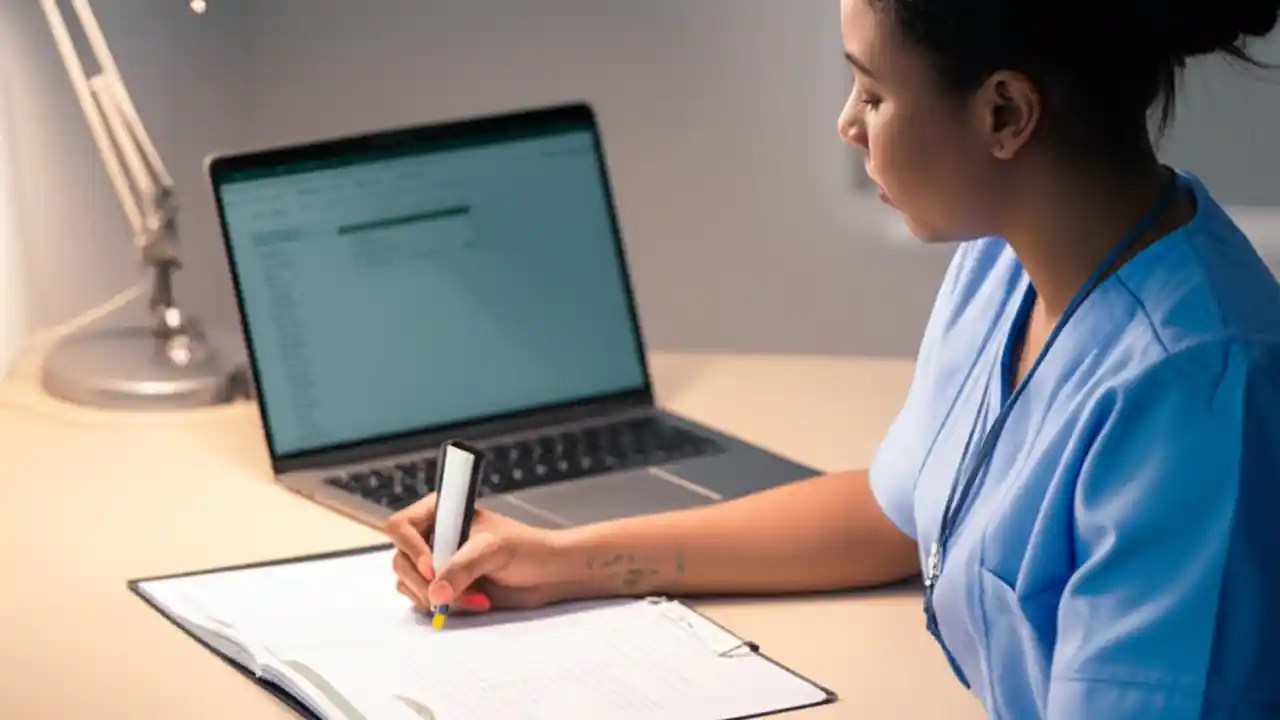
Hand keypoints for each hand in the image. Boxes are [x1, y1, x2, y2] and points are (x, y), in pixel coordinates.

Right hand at [383, 493, 571, 614]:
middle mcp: (432, 535)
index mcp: (441, 512)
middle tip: (452, 595)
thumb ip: (462, 568)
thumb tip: (434, 593)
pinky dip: (441, 605)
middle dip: (424, 583)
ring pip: (407, 583)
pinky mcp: (442, 586)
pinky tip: (473, 601)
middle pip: (401, 560)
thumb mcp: (493, 551)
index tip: (433, 568)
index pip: (401, 526)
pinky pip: (421, 599)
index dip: (412, 549)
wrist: (546, 573)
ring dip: (434, 597)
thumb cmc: (525, 548)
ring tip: (473, 597)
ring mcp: (435, 562)